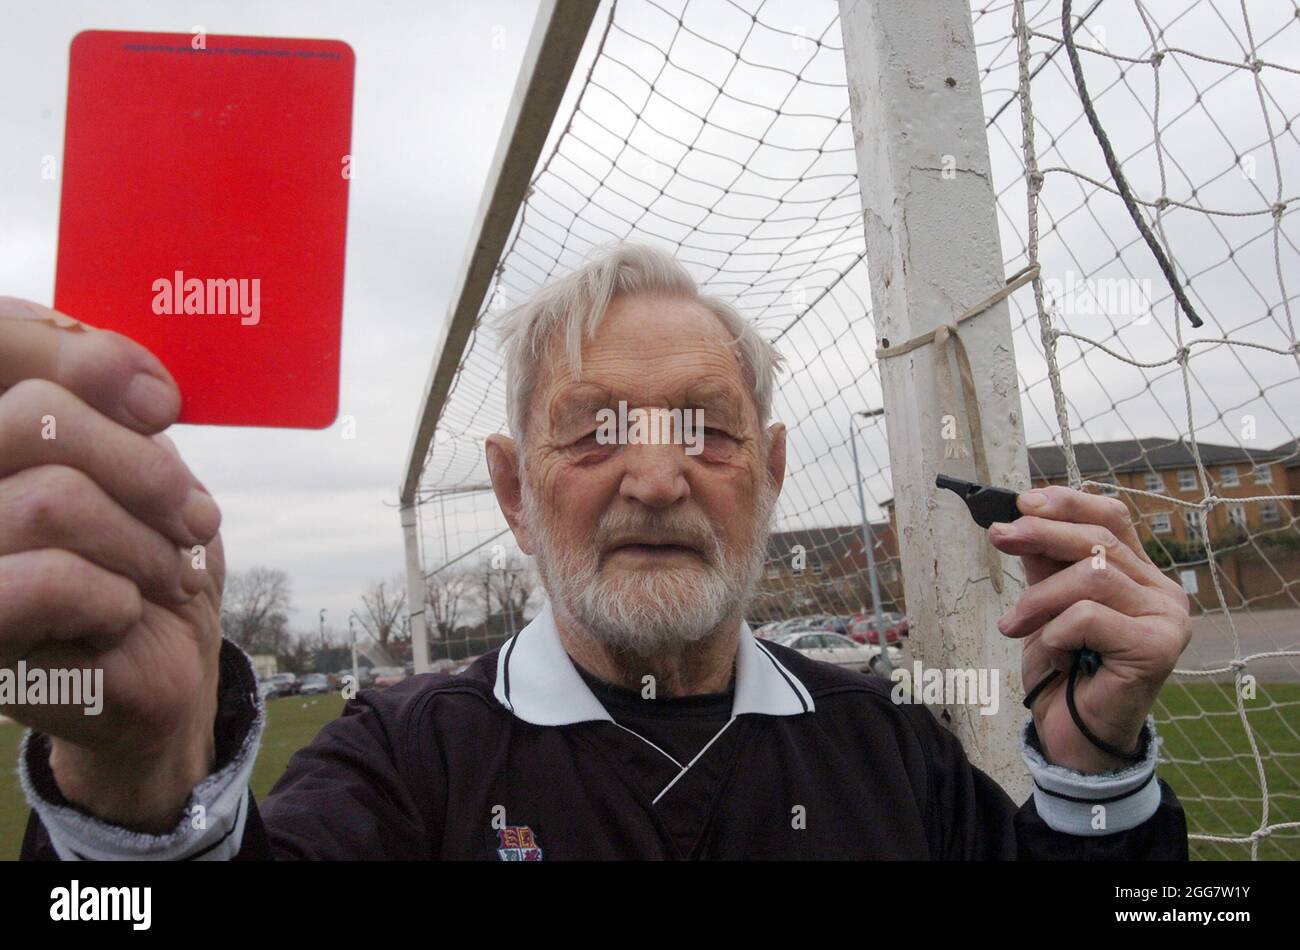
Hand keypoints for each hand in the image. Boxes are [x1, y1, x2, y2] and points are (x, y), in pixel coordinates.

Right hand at [0, 297, 223, 831]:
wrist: (160, 665)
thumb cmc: (147, 551)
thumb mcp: (142, 462)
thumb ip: (113, 403)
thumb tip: (141, 387)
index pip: (4, 338)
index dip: (82, 358)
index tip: (162, 405)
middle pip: (32, 417)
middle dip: (143, 468)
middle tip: (195, 517)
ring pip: (51, 500)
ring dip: (145, 542)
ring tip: (173, 574)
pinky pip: (53, 581)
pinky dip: (117, 596)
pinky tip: (121, 616)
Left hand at [988, 485, 1190, 773]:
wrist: (1072, 733)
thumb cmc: (1063, 669)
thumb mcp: (1045, 604)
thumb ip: (1043, 564)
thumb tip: (1018, 518)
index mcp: (1140, 574)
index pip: (1113, 517)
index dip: (1069, 503)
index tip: (1022, 503)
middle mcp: (1162, 591)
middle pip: (1099, 539)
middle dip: (1041, 534)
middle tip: (999, 536)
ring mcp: (1167, 618)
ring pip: (1092, 575)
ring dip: (1040, 596)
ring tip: (1013, 624)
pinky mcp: (1158, 647)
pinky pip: (1090, 616)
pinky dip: (1056, 630)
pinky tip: (1052, 652)